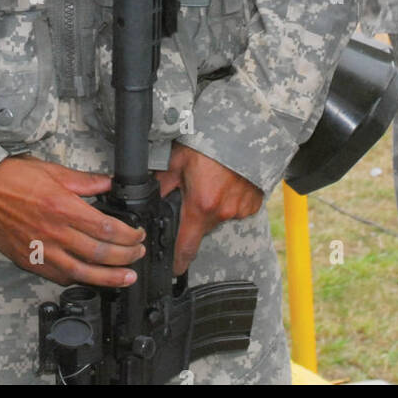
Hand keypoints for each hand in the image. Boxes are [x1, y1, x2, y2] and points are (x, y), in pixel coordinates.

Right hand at [0, 155, 145, 287]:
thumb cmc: (13, 177)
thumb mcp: (54, 171)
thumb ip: (85, 181)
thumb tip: (109, 183)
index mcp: (63, 207)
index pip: (106, 228)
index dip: (128, 235)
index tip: (138, 234)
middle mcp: (54, 233)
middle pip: (98, 253)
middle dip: (125, 257)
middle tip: (138, 254)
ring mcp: (40, 250)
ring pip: (81, 272)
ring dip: (107, 277)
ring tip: (126, 278)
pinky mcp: (29, 261)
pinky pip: (58, 276)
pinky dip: (78, 279)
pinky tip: (91, 278)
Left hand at [154, 142, 263, 274]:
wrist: (244, 128)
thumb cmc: (209, 142)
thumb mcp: (176, 160)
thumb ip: (160, 185)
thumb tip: (143, 201)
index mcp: (200, 206)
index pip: (185, 249)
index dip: (177, 262)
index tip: (173, 269)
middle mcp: (222, 212)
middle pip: (202, 228)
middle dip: (195, 216)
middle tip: (194, 193)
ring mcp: (240, 208)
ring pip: (219, 217)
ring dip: (213, 206)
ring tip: (212, 181)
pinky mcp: (254, 203)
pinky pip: (237, 208)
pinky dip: (231, 200)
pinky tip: (228, 182)